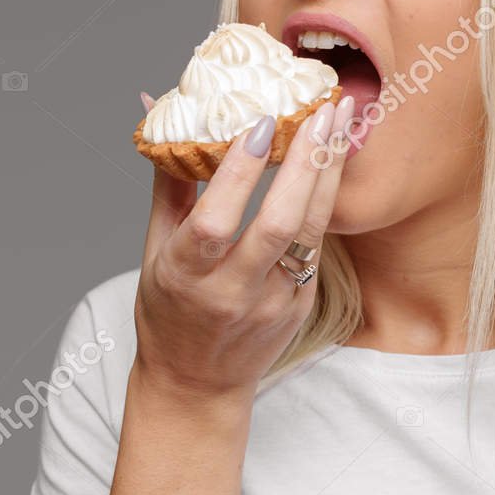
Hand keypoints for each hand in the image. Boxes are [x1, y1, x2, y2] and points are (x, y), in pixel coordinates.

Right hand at [133, 95, 356, 410]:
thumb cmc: (168, 310)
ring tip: (341, 120)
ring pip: (311, 232)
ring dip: (329, 173)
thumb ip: (167, 183)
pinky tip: (335, 158)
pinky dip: (327, 199)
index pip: (216, 222)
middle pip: (279, 224)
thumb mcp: (154, 251)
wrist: (197, 384)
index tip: (260, 123)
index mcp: (187, 277)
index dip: (238, 173)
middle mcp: (232, 293)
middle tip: (321, 110)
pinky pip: (319, 246)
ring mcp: (273, 302)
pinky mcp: (300, 305)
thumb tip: (158, 111)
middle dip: (304, 163)